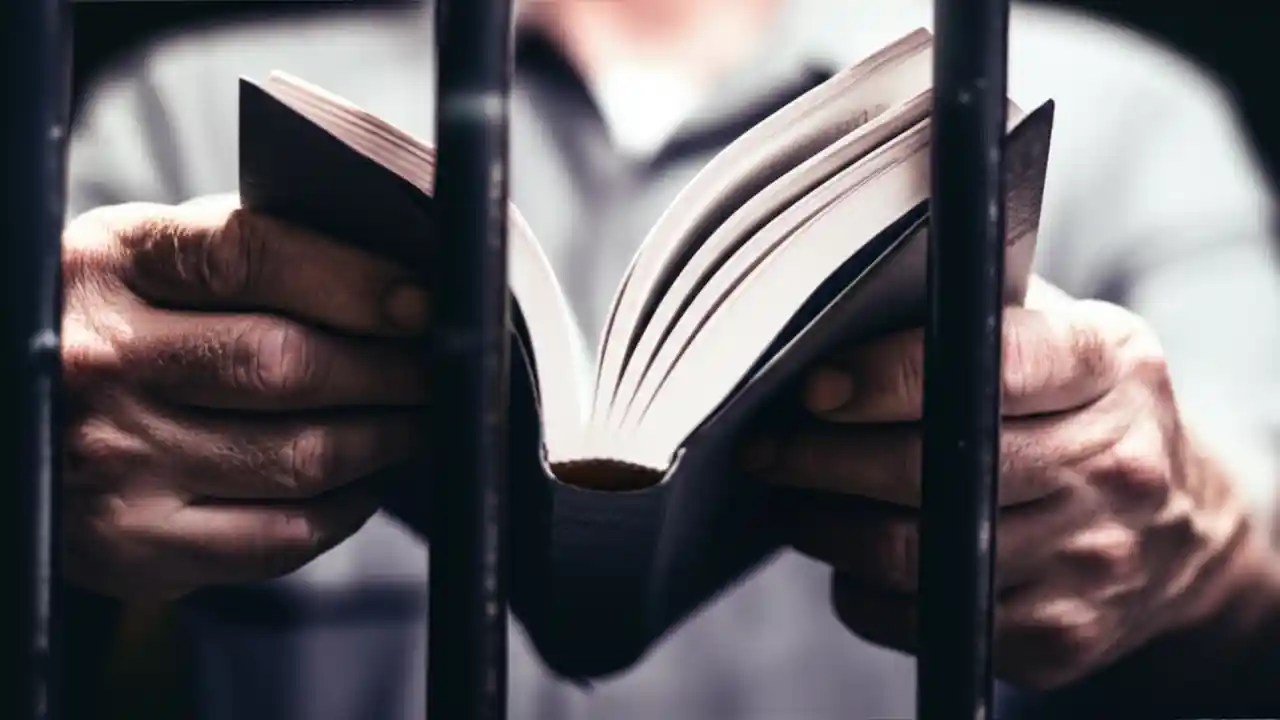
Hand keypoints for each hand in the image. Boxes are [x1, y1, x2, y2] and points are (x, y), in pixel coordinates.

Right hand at [62, 197, 429, 599]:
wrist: (14, 423)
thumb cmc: (111, 330)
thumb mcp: (144, 261)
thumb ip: (243, 249)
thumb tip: (387, 269)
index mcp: (105, 268)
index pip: (249, 257)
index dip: (355, 279)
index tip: (422, 301)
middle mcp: (97, 364)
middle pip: (285, 365)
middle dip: (391, 369)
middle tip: (436, 368)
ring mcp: (112, 464)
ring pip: (299, 458)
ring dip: (386, 438)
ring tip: (416, 417)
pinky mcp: (134, 548)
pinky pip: (281, 536)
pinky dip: (349, 508)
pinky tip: (366, 478)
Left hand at [745, 277, 1258, 689]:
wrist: (1182, 533)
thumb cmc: (1085, 412)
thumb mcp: (1065, 337)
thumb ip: (978, 315)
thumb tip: (839, 309)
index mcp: (1110, 368)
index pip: (991, 366)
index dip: (890, 376)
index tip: (816, 387)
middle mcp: (1113, 467)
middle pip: (933, 468)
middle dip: (821, 457)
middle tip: (766, 446)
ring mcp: (1090, 561)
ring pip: (915, 551)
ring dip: (825, 525)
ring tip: (789, 497)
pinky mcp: (1057, 635)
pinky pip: (920, 617)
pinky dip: (859, 587)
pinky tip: (845, 556)